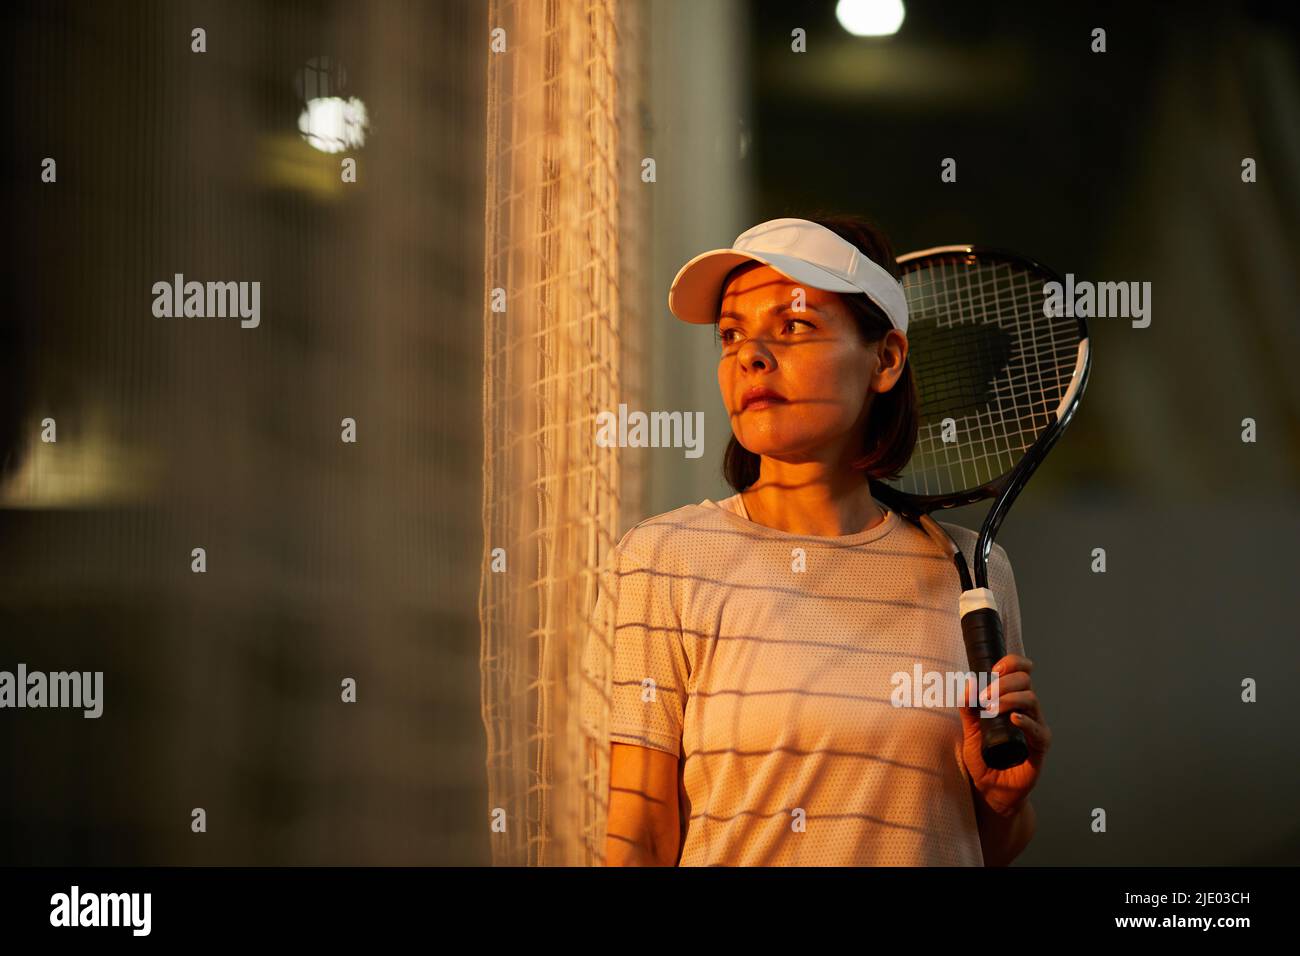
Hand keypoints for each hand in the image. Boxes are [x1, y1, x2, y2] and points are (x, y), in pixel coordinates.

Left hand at [958, 654, 1051, 816]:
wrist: (989, 790)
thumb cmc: (983, 758)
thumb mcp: (969, 731)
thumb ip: (968, 709)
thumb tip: (968, 683)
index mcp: (1012, 701)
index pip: (1020, 671)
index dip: (1011, 663)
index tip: (994, 668)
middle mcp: (1027, 710)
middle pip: (1025, 681)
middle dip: (1003, 682)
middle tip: (984, 696)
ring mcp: (1035, 727)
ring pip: (1031, 699)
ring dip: (1009, 698)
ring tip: (991, 708)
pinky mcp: (1039, 747)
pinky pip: (1038, 729)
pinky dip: (1026, 721)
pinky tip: (1014, 719)